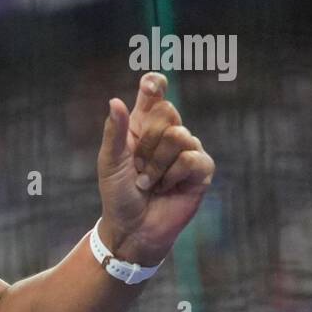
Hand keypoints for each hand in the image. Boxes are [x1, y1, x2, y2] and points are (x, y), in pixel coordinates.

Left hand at [97, 72, 215, 265]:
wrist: (132, 227)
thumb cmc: (118, 194)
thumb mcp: (110, 161)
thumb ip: (114, 131)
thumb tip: (115, 100)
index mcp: (142, 126)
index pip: (154, 95)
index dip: (155, 84)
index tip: (151, 85)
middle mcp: (167, 133)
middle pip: (167, 111)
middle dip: (147, 141)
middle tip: (137, 166)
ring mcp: (187, 150)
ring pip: (179, 136)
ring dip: (157, 164)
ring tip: (148, 183)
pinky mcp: (201, 169)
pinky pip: (191, 158)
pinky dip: (173, 175)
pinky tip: (166, 188)